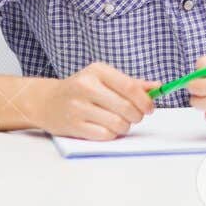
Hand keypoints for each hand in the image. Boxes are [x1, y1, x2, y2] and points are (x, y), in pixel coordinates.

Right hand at [32, 62, 158, 140]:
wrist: (46, 101)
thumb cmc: (82, 88)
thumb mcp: (104, 77)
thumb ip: (131, 82)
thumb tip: (158, 87)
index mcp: (98, 71)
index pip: (130, 87)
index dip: (146, 100)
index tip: (150, 108)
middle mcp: (86, 87)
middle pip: (126, 107)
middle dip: (138, 115)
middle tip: (136, 116)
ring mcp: (78, 107)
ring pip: (117, 123)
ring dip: (125, 126)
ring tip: (121, 122)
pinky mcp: (72, 126)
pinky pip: (104, 135)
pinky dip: (112, 134)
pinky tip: (108, 128)